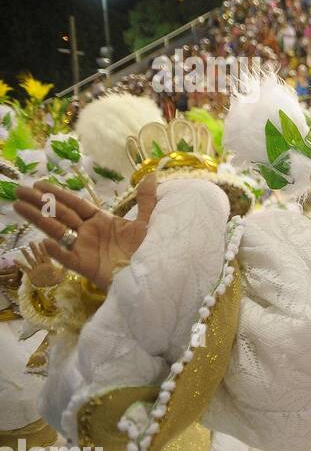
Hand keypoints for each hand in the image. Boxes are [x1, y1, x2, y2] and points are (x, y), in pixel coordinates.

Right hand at [13, 175, 157, 290]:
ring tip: (19, 207)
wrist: (152, 274)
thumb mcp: (147, 223)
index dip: (58, 194)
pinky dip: (57, 251)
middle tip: (19, 190)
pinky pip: (68, 258)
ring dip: (38, 219)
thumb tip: (152, 176)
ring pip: (57, 231)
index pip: (75, 204)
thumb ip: (146, 201)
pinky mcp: (85, 266)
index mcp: (101, 221)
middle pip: (60, 214)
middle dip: (40, 202)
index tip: (39, 184)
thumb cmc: (148, 249)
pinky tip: (44, 242)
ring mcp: (84, 249)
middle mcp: (88, 233)